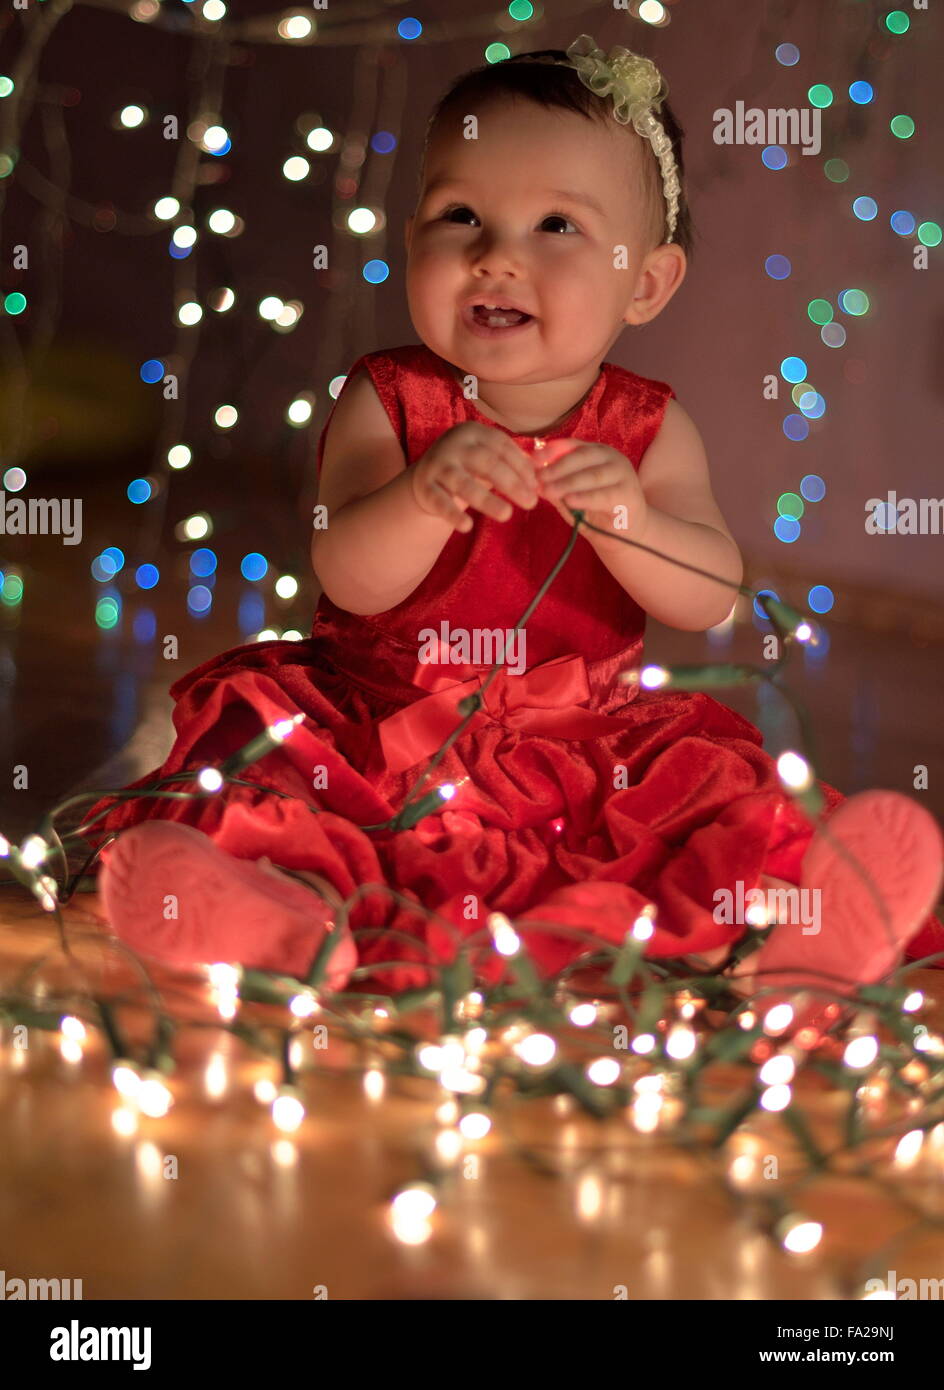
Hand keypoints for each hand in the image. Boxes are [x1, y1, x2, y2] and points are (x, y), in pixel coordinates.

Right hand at [411, 421, 538, 533]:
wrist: (427, 477)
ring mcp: (438, 465)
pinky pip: (440, 502)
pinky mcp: (425, 486)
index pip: (502, 447)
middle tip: (531, 503)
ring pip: (463, 483)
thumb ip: (512, 462)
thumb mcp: (488, 457)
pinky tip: (467, 527)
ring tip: (506, 515)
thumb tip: (543, 473)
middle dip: (511, 483)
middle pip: (486, 463)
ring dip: (486, 500)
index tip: (536, 486)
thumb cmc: (468, 466)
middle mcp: (454, 445)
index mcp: (474, 432)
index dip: (521, 466)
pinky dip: (453, 515)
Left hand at [535, 438, 648, 544]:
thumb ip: (554, 483)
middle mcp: (612, 458)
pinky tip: (569, 501)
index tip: (532, 459)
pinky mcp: (628, 495)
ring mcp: (623, 475)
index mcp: (596, 452)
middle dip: (557, 467)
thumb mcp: (570, 493)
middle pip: (582, 457)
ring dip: (568, 483)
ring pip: (592, 476)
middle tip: (538, 479)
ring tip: (548, 491)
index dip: (551, 450)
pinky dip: (585, 498)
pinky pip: (603, 495)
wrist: (622, 534)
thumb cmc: (593, 510)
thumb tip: (530, 478)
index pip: (572, 445)